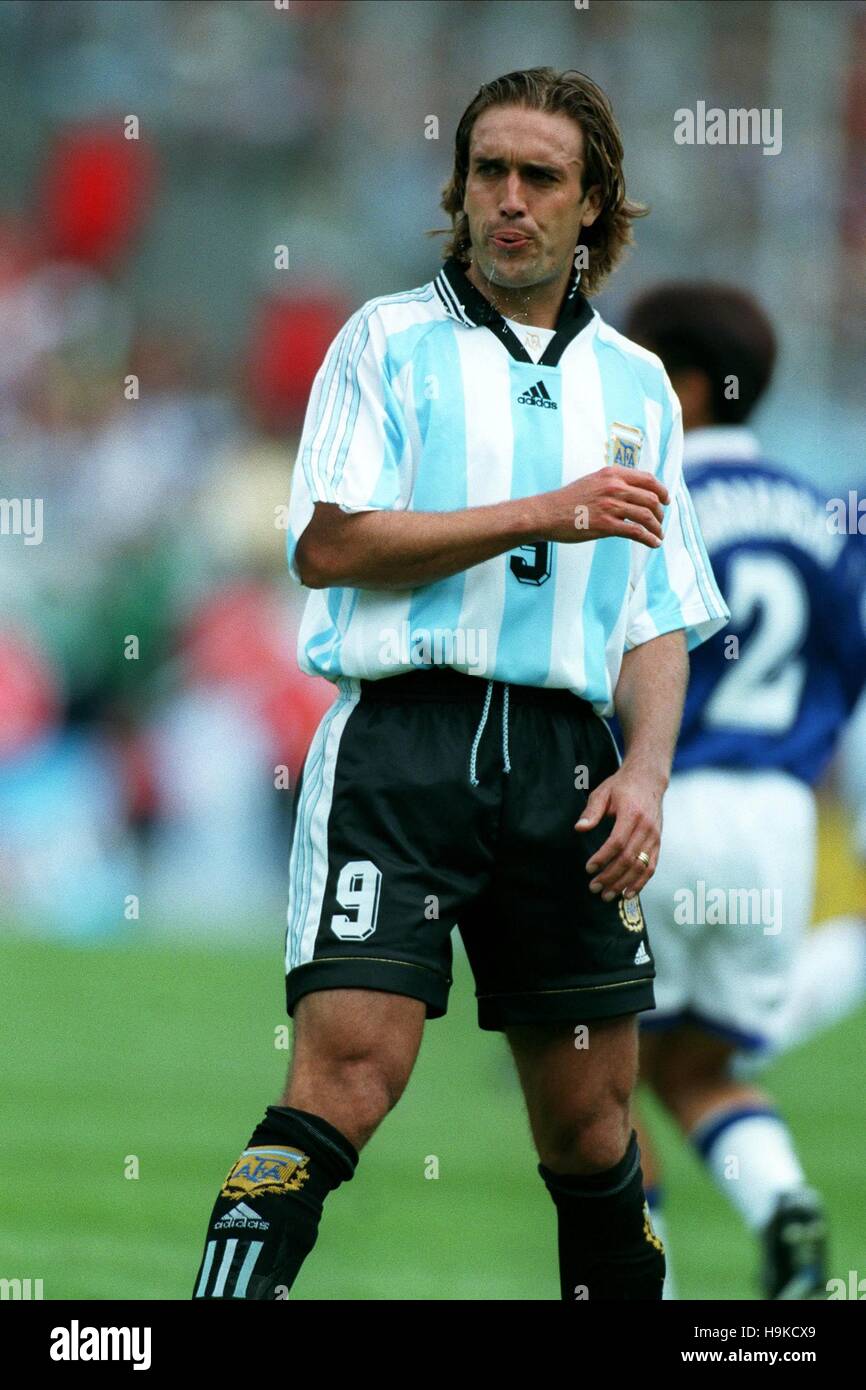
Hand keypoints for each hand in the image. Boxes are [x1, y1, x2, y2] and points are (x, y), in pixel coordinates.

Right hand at [534, 465, 669, 548]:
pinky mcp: (606, 525)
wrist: (546, 513)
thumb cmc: (568, 500)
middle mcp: (614, 487)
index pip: (648, 479)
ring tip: (658, 535)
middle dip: (660, 513)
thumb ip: (613, 483)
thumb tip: (634, 492)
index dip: (662, 491)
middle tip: (660, 522)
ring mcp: (610, 506)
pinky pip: (636, 532)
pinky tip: (653, 543)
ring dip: (657, 527)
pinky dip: (649, 539)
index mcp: (612, 474)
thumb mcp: (593, 481)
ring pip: (647, 515)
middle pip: (651, 498)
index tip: (666, 500)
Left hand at [575, 766, 664, 900]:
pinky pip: (651, 867)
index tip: (589, 868)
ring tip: (607, 896)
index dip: (603, 858)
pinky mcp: (658, 843)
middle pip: (629, 858)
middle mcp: (647, 828)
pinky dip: (640, 882)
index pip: (617, 842)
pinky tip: (627, 893)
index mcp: (632, 814)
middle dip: (610, 876)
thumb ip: (592, 811)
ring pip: (640, 866)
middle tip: (594, 887)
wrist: (649, 779)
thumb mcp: (603, 792)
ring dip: (623, 884)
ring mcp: (655, 837)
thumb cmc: (621, 786)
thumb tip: (580, 828)